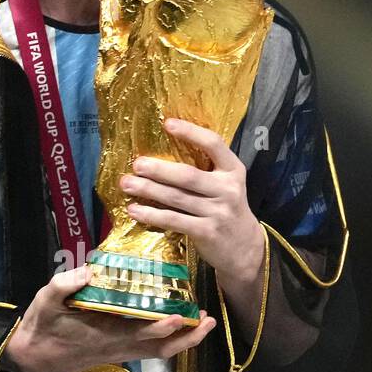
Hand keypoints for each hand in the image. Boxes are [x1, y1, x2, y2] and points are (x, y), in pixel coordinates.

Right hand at [4, 265, 215, 371]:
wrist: (33, 356)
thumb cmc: (41, 327)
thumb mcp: (45, 301)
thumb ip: (64, 284)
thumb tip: (88, 270)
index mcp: (104, 334)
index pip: (140, 334)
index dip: (163, 327)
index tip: (181, 316)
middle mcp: (118, 346)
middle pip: (161, 348)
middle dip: (188, 336)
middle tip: (208, 319)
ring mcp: (119, 352)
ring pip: (159, 352)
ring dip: (183, 340)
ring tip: (202, 324)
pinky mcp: (117, 353)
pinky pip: (150, 350)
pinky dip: (168, 341)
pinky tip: (174, 327)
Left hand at [121, 117, 264, 285]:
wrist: (245, 249)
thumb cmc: (226, 208)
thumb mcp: (225, 185)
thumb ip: (204, 170)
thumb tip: (159, 153)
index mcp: (233, 170)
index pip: (214, 144)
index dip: (190, 132)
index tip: (167, 123)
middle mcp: (228, 189)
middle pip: (188, 175)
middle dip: (159, 169)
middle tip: (136, 164)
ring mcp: (218, 212)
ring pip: (176, 198)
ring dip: (148, 190)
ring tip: (126, 184)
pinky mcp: (207, 232)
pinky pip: (173, 220)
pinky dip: (151, 215)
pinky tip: (133, 210)